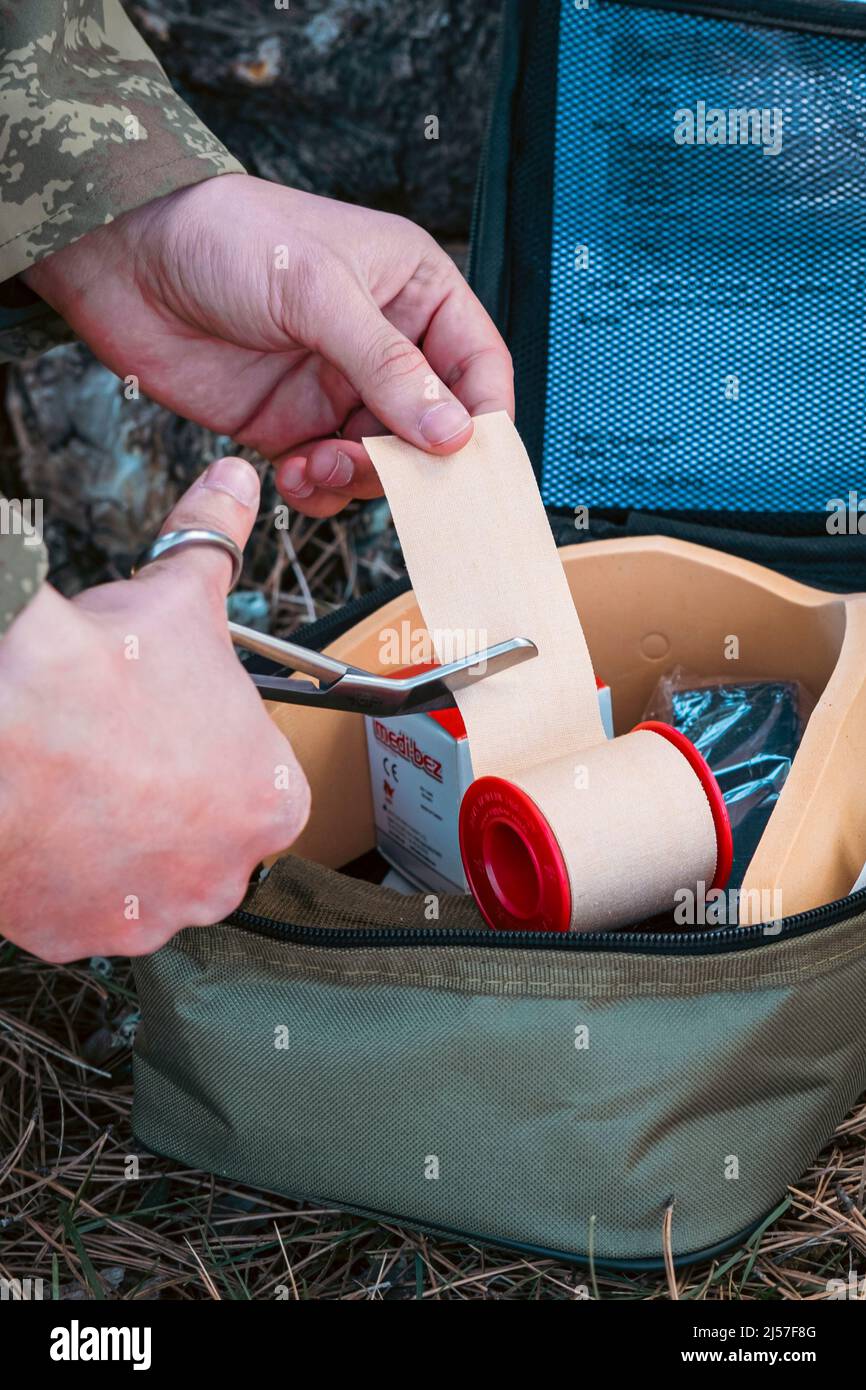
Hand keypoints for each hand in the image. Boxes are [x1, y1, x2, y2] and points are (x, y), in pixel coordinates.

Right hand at [0, 457, 309, 961]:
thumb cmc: (91, 675)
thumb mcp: (174, 597)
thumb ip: (215, 546)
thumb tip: (234, 487)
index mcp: (272, 802)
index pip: (259, 778)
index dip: (213, 743)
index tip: (172, 726)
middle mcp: (226, 876)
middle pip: (205, 832)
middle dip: (169, 797)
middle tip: (120, 752)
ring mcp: (154, 916)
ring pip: (146, 874)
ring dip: (121, 837)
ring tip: (80, 782)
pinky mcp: (84, 938)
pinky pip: (86, 909)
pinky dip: (68, 875)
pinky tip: (50, 822)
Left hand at [23, 175, 513, 516]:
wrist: (125, 259)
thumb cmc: (225, 237)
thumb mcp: (318, 291)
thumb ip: (388, 366)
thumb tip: (452, 433)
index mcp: (414, 292)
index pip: (479, 365)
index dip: (483, 417)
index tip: (471, 461)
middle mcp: (384, 345)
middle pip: (434, 428)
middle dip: (413, 461)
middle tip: (383, 475)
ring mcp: (337, 389)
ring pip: (382, 462)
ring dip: (359, 479)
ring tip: (317, 464)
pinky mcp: (291, 426)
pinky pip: (328, 478)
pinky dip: (320, 490)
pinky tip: (293, 475)